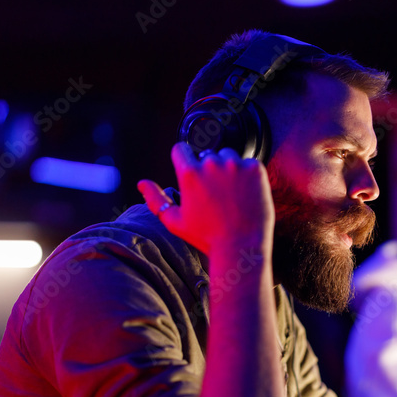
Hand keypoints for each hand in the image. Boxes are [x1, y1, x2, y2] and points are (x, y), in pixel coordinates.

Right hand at [137, 143, 273, 256]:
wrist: (242, 246)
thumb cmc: (207, 238)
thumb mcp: (174, 222)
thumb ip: (155, 200)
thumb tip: (141, 183)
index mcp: (189, 173)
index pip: (181, 149)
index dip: (184, 160)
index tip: (192, 173)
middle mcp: (211, 164)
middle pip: (206, 154)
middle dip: (209, 170)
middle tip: (216, 196)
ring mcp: (235, 165)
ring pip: (228, 157)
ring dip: (228, 169)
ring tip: (231, 196)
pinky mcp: (255, 169)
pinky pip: (248, 163)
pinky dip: (248, 175)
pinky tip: (245, 195)